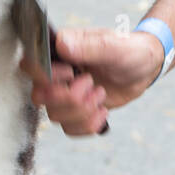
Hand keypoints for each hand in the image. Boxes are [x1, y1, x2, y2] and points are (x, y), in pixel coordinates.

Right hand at [19, 28, 164, 135]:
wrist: (143, 68)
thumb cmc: (129, 49)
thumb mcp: (115, 45)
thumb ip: (89, 45)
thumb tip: (61, 45)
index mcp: (60, 51)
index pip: (30, 65)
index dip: (47, 75)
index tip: (72, 72)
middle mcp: (56, 73)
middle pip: (39, 96)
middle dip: (69, 97)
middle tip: (92, 84)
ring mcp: (64, 93)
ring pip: (54, 116)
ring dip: (83, 110)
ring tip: (101, 94)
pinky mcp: (75, 111)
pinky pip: (68, 129)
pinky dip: (88, 125)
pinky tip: (103, 111)